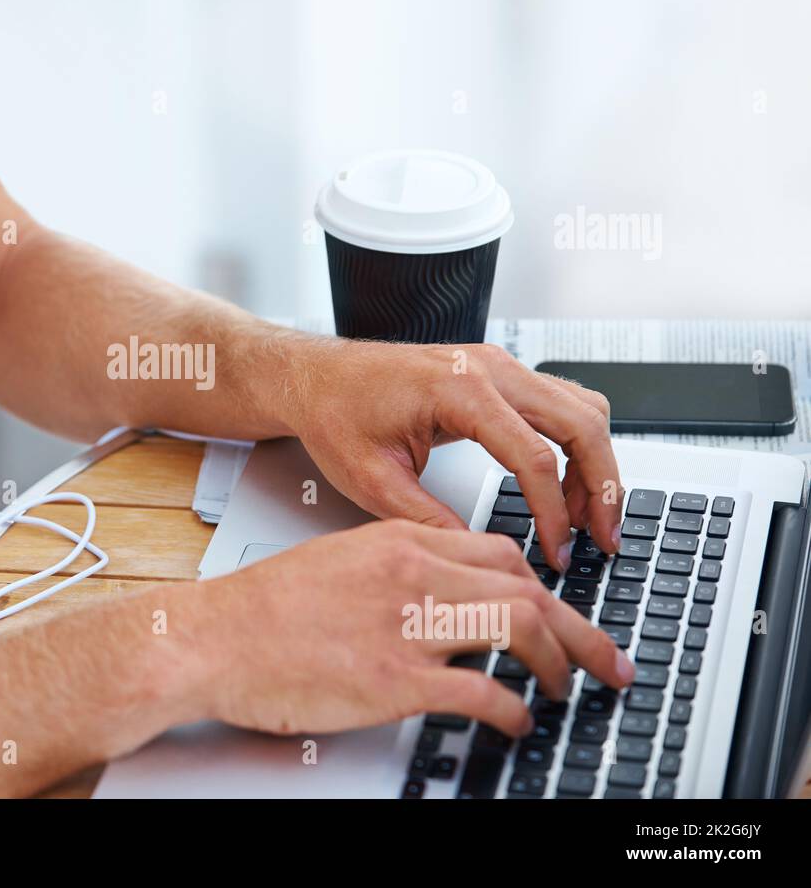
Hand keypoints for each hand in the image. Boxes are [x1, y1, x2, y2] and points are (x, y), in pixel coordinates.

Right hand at [206, 520, 634, 736]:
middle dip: (579, 628)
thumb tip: (444, 596)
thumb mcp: (339, 563)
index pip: (500, 553)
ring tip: (569, 689)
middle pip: (527, 588)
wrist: (210, 637)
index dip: (544, 587)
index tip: (560, 612)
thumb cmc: (263, 608)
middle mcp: (412, 574)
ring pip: (520, 629)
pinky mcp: (394, 679)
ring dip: (560, 663)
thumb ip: (397, 571)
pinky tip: (517, 721)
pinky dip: (514, 709)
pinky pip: (483, 692)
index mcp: (398, 541)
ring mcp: (405, 625)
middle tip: (605, 657)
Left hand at [282, 340, 621, 569]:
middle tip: (605, 539)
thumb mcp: (373, 481)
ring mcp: (496, 365)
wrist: (316, 378)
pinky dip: (576, 443)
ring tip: (587, 519)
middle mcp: (487, 368)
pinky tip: (565, 483)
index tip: (557, 553)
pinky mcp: (496, 373)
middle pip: (581, 423)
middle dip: (603, 486)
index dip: (554, 513)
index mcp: (458, 390)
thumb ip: (430, 520)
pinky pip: (560, 402)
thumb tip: (480, 557)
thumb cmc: (335, 414)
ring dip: (595, 462)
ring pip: (581, 408)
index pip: (533, 456)